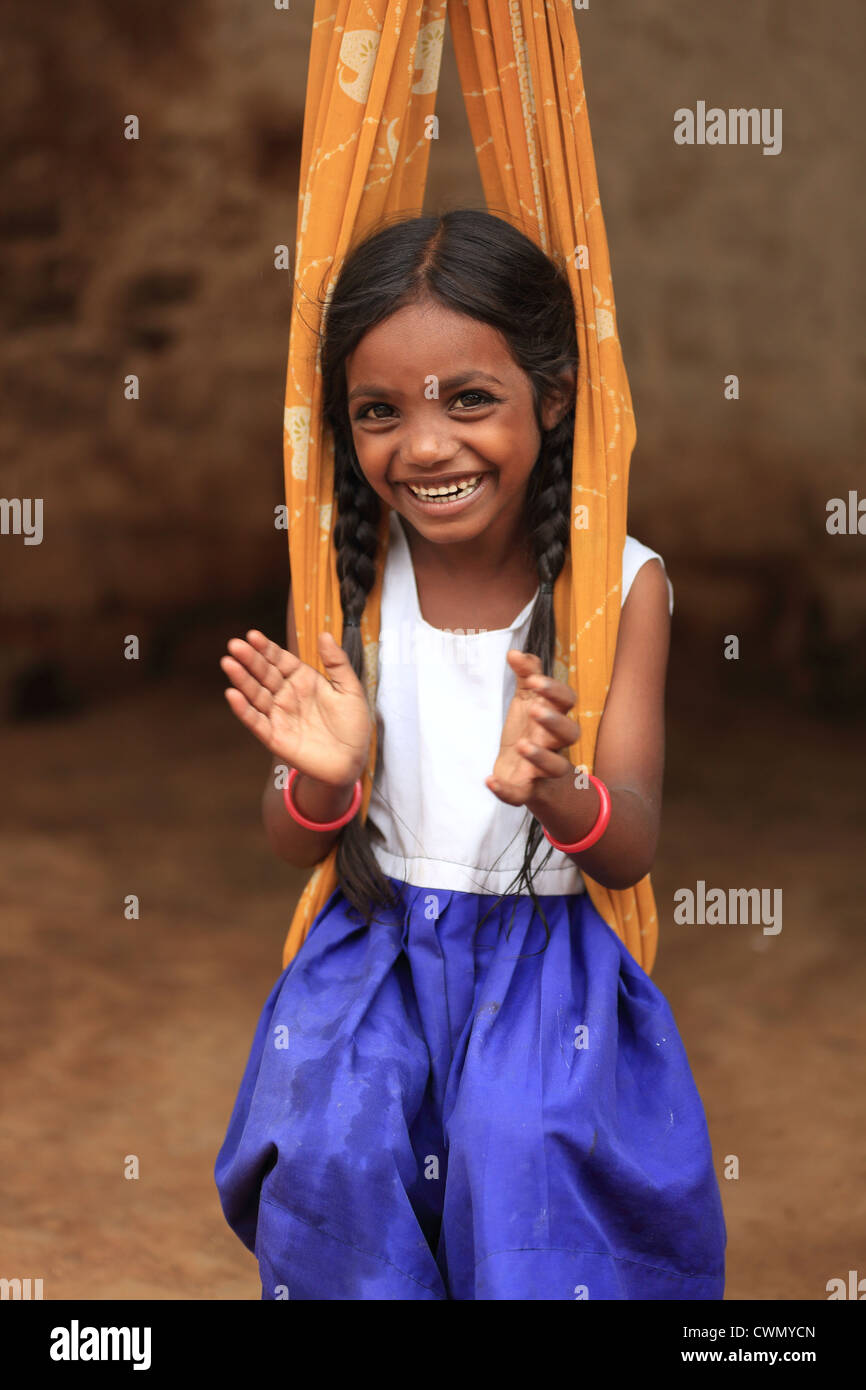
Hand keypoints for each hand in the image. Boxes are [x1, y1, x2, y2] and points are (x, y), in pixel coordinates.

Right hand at [220, 629, 372, 787]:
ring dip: (242, 680)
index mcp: (303, 680)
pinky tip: (233, 695)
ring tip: (229, 663)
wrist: (352, 761)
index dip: (266, 648)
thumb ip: (337, 662)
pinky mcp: (275, 737)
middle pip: (264, 674)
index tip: (253, 635)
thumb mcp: (350, 689)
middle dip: (250, 659)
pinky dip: (244, 710)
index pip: (280, 660)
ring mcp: (280, 716)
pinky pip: (256, 722)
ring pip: (256, 695)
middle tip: (235, 645)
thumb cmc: (352, 725)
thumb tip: (324, 634)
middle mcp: (287, 696)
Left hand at [485, 650, 580, 807]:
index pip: (566, 702)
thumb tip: (516, 652)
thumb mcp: (527, 699)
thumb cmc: (530, 730)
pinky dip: (506, 790)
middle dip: (553, 721)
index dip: (554, 691)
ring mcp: (542, 768)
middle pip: (569, 733)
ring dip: (540, 756)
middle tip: (534, 710)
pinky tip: (489, 780)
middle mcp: (554, 743)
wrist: (526, 774)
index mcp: (554, 718)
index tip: (534, 681)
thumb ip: (526, 674)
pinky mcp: (526, 790)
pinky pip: (521, 795)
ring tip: (522, 745)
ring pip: (554, 766)